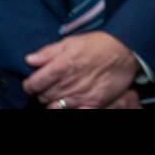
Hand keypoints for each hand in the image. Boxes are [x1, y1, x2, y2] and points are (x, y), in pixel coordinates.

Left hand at [23, 32, 138, 108]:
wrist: (125, 51)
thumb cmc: (97, 44)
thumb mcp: (71, 42)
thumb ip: (48, 52)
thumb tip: (29, 60)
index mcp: (59, 67)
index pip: (33, 84)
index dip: (31, 84)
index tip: (34, 82)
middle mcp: (66, 84)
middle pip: (42, 97)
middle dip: (43, 92)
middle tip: (50, 85)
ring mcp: (79, 96)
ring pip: (54, 106)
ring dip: (53, 101)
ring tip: (60, 93)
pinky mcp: (91, 104)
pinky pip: (72, 112)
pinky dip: (67, 108)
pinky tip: (70, 102)